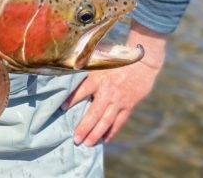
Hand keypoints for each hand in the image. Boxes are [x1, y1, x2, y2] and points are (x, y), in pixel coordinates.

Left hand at [63, 21, 166, 145]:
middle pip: (93, 113)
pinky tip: (104, 139)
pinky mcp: (128, 106)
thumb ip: (85, 64)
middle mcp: (107, 92)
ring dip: (96, 134)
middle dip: (83, 127)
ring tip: (87, 143)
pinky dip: (112, 131)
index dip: (70, 100)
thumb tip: (68, 63)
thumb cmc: (117, 58)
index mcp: (98, 79)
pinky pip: (119, 122)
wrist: (142, 62)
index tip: (60, 108)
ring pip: (106, 121)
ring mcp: (119, 101)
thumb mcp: (100, 59)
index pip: (81, 91)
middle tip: (75, 139)